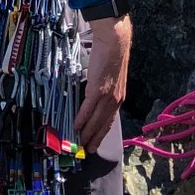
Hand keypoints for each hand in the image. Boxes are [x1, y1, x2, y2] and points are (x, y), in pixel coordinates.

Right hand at [74, 14, 131, 152]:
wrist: (114, 44)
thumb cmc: (111, 57)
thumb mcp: (112, 79)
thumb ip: (105, 91)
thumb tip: (94, 98)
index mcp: (118, 98)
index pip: (110, 121)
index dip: (102, 133)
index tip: (95, 143)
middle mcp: (114, 101)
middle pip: (103, 125)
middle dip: (95, 139)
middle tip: (87, 150)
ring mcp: (106, 96)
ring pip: (96, 120)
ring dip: (87, 133)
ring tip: (80, 142)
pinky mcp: (97, 90)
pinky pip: (88, 108)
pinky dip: (82, 119)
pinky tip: (76, 126)